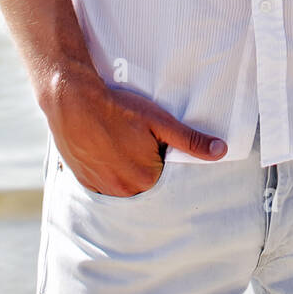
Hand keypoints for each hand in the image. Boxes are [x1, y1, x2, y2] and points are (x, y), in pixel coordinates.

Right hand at [39, 66, 227, 196]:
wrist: (72, 101)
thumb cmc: (117, 108)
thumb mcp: (159, 121)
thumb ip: (190, 140)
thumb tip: (220, 151)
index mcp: (146, 180)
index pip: (166, 178)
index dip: (162, 158)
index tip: (153, 142)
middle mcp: (123, 191)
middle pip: (144, 184)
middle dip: (145, 166)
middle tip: (136, 141)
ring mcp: (102, 188)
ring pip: (123, 186)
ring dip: (126, 171)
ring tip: (121, 143)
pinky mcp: (84, 182)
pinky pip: (103, 184)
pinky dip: (107, 172)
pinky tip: (105, 150)